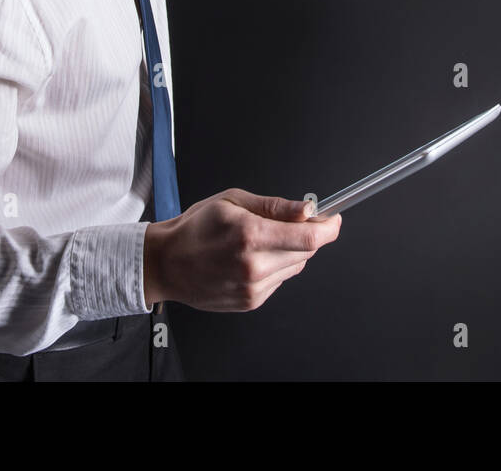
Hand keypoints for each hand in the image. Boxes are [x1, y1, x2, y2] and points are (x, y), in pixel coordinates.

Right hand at [144, 188, 342, 310]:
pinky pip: (280, 280)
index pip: (309, 239)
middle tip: (293, 223)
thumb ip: (275, 207)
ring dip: (290, 251)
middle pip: (306, 253)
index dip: (328, 228)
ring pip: (296, 266)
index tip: (333, 219)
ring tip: (261, 240)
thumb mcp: (233, 201)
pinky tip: (252, 258)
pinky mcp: (251, 301)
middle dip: (308, 235)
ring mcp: (253, 288)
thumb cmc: (196, 227)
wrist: (167, 262)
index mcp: (249, 235)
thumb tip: (307, 209)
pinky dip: (275, 266)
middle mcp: (253, 265)